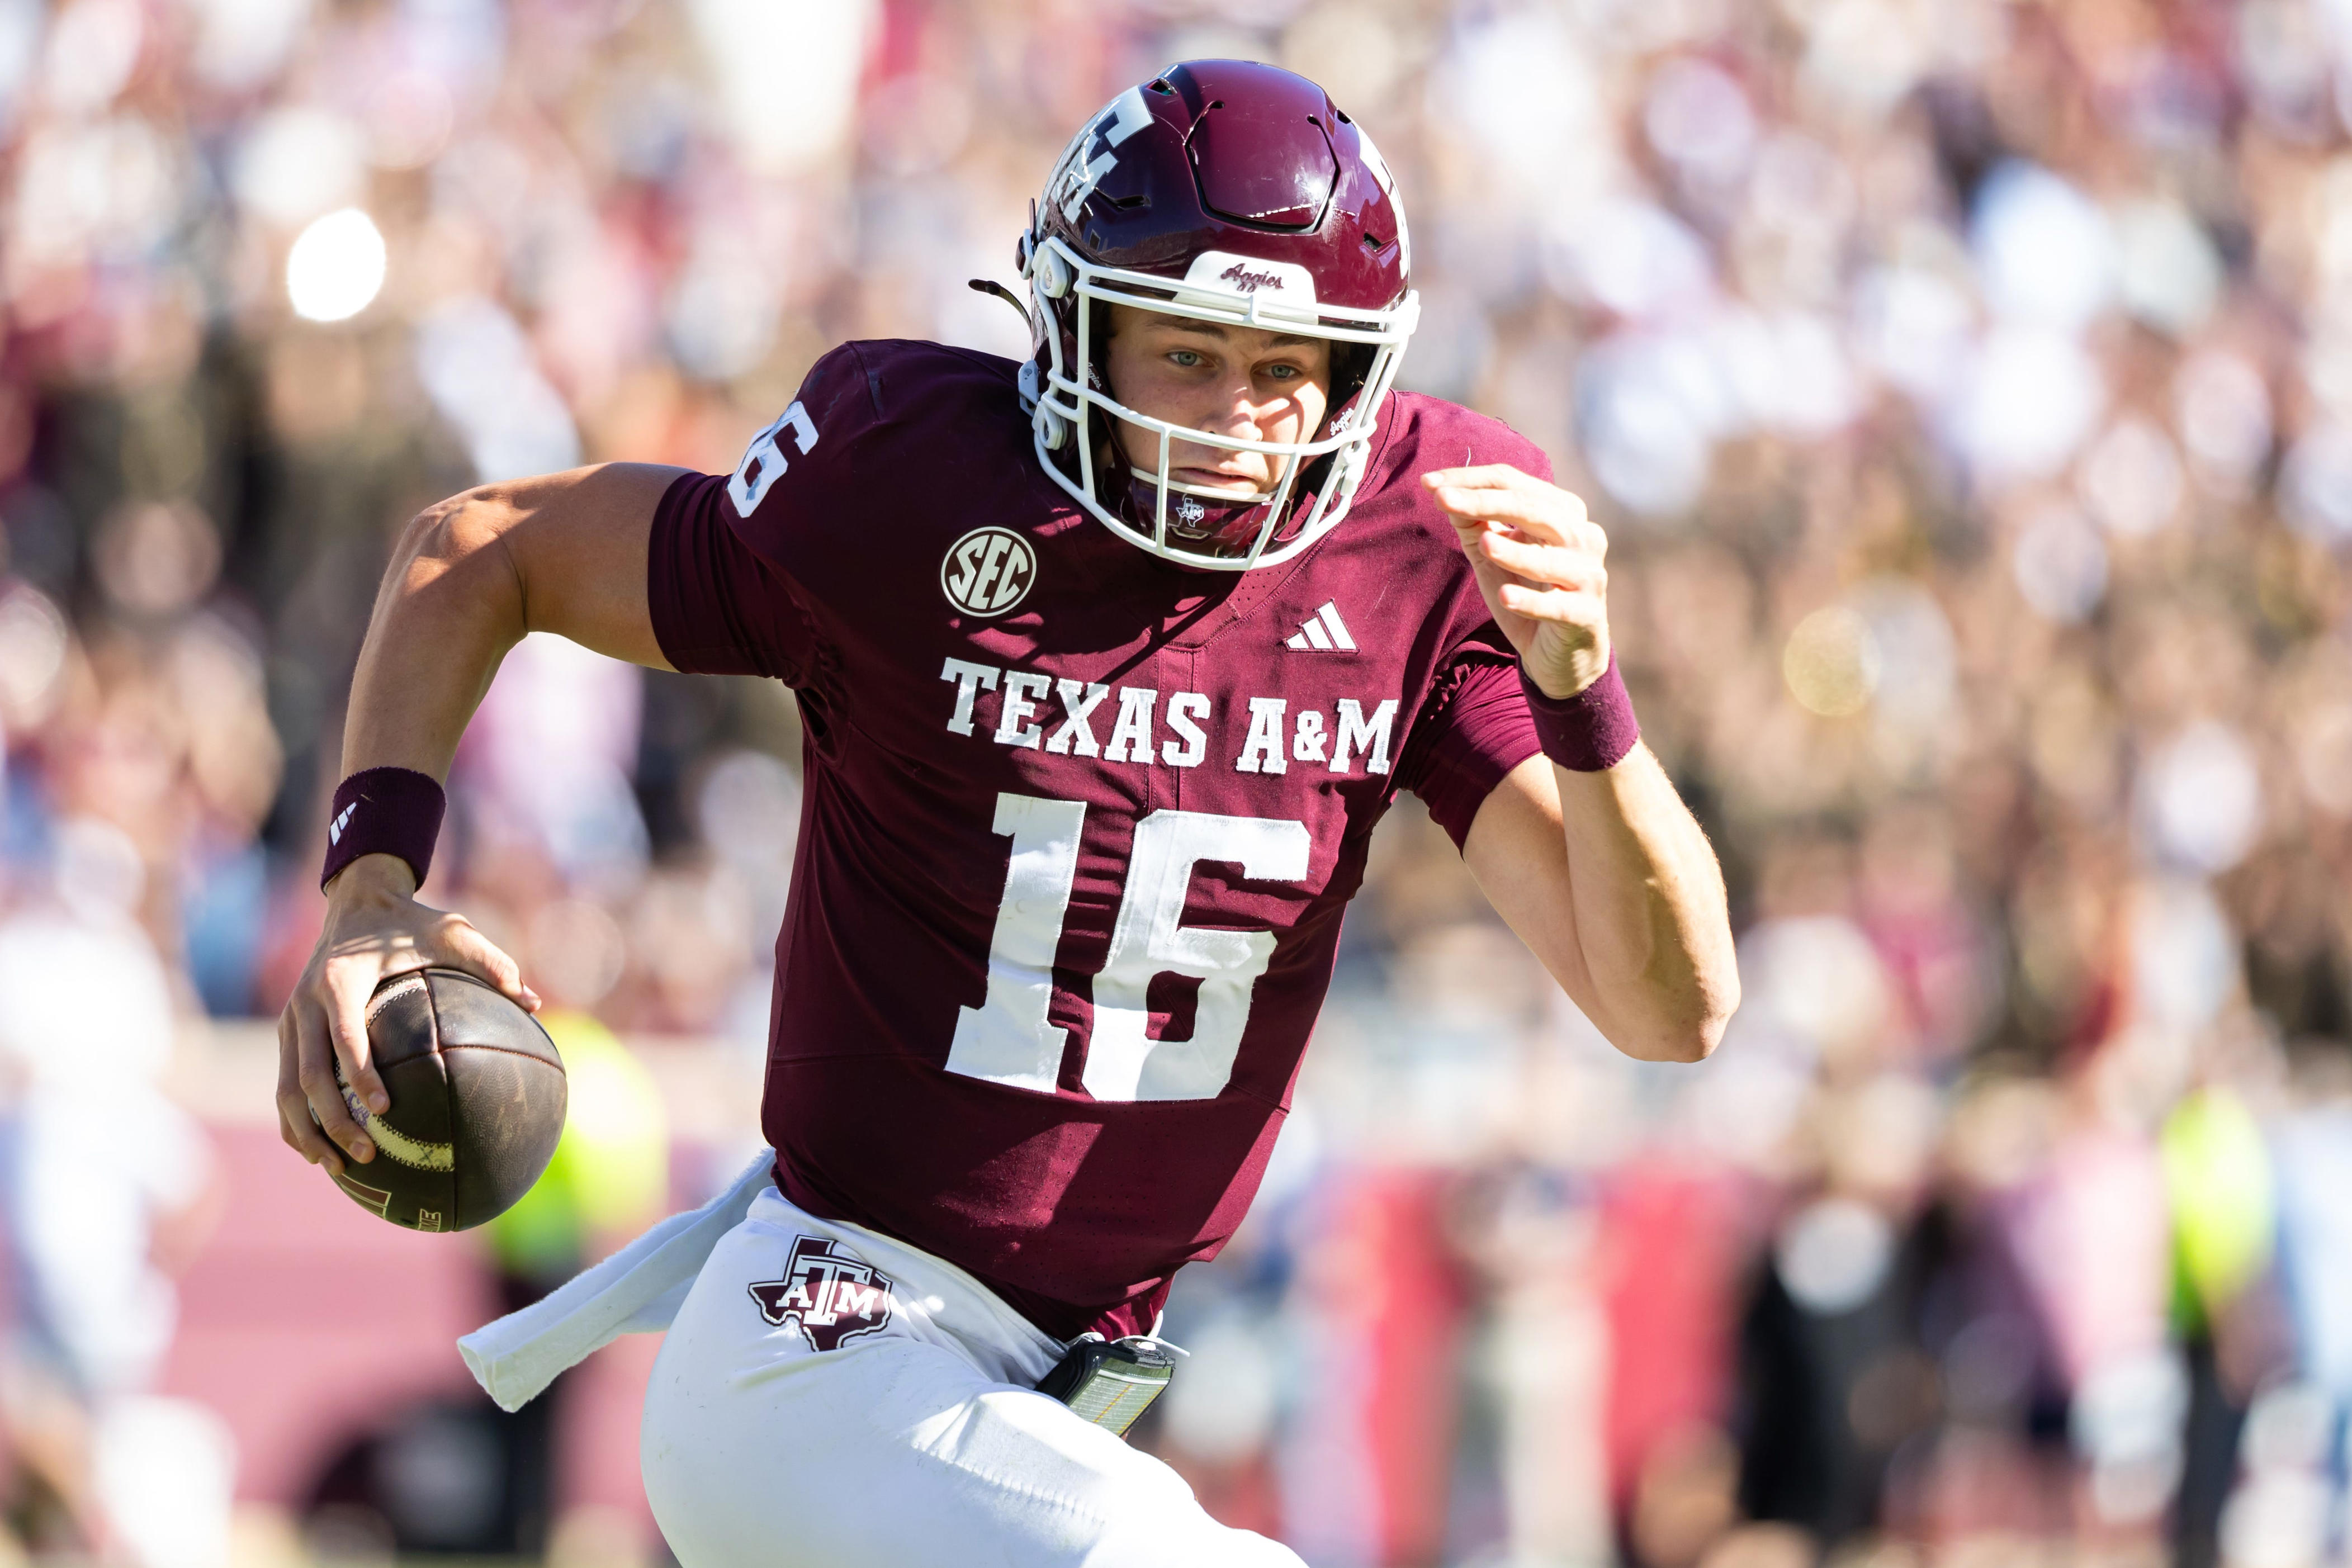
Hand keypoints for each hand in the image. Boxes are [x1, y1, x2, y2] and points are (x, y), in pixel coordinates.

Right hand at [276, 853, 540, 1174]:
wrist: (357, 902)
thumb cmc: (410, 923)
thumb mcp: (452, 931)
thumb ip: (490, 962)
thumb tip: (534, 1002)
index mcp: (340, 980)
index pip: (344, 1035)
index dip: (360, 1073)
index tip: (385, 1108)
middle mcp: (305, 1002)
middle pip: (309, 1074)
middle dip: (335, 1119)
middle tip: (370, 1152)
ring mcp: (290, 1020)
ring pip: (288, 1089)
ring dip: (309, 1132)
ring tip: (341, 1169)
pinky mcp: (287, 1033)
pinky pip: (285, 1086)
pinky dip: (296, 1122)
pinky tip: (320, 1153)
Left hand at [1423, 465, 1610, 699]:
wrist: (1560, 651)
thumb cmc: (1524, 591)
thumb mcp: (1492, 555)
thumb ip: (1473, 524)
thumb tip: (1441, 491)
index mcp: (1561, 511)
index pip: (1513, 483)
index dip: (1470, 480)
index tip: (1427, 482)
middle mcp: (1582, 536)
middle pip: (1533, 509)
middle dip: (1485, 502)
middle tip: (1442, 499)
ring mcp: (1588, 576)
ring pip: (1551, 558)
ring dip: (1516, 552)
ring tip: (1484, 543)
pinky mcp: (1585, 615)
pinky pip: (1557, 607)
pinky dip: (1531, 601)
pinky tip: (1505, 597)